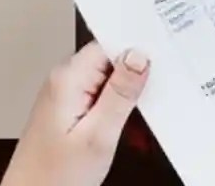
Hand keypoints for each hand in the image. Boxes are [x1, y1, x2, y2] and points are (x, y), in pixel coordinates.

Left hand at [2, 42, 150, 185]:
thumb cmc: (54, 177)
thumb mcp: (98, 135)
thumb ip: (120, 93)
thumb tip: (139, 54)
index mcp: (68, 78)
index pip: (110, 42)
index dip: (137, 49)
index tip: (160, 64)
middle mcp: (64, 80)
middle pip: (111, 61)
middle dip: (136, 82)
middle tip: (149, 105)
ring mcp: (65, 94)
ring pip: (110, 81)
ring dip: (128, 102)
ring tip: (135, 130)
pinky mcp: (69, 108)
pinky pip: (101, 98)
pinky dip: (117, 114)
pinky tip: (124, 133)